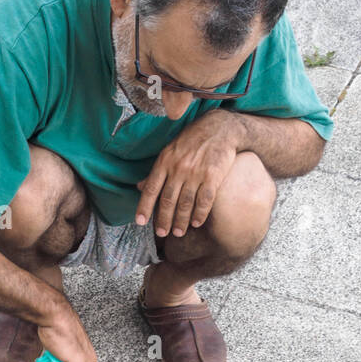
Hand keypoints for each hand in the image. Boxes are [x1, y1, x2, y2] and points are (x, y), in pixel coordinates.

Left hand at [135, 110, 243, 237]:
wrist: (221, 128)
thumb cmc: (192, 140)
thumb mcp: (170, 151)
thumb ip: (156, 171)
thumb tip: (139, 186)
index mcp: (165, 161)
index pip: (151, 188)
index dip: (144, 207)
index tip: (140, 222)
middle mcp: (178, 168)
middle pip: (167, 200)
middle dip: (163, 220)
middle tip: (162, 233)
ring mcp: (196, 172)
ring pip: (185, 203)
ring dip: (181, 221)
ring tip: (178, 232)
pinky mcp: (213, 176)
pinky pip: (205, 200)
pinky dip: (200, 214)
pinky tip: (196, 223)